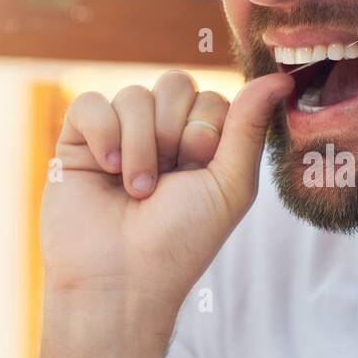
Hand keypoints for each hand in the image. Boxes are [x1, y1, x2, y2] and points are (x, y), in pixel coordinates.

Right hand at [40, 70, 292, 316]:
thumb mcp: (229, 185)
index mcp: (201, 145)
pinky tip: (106, 169)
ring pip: (133, 94)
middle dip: (174, 132)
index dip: (206, 129)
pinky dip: (102, 134)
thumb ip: (250, 127)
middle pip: (174, 84)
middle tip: (166, 180)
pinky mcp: (77, 142)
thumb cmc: (181, 241)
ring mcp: (118, 136)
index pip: (211, 97)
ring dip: (140, 145)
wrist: (121, 279)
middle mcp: (161, 135)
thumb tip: (279, 78)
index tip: (197, 168)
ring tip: (136, 190)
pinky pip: (90, 103)